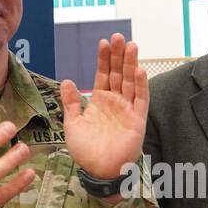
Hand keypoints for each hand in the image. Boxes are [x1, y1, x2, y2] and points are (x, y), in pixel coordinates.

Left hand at [61, 33, 149, 180]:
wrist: (99, 171)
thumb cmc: (86, 151)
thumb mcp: (73, 124)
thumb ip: (71, 103)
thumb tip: (67, 80)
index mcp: (100, 101)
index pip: (103, 74)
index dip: (104, 59)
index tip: (103, 43)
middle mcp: (115, 102)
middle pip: (118, 73)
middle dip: (118, 55)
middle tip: (118, 36)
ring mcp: (128, 110)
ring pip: (130, 82)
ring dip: (130, 64)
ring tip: (131, 45)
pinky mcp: (138, 120)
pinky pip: (140, 99)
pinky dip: (140, 85)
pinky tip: (139, 70)